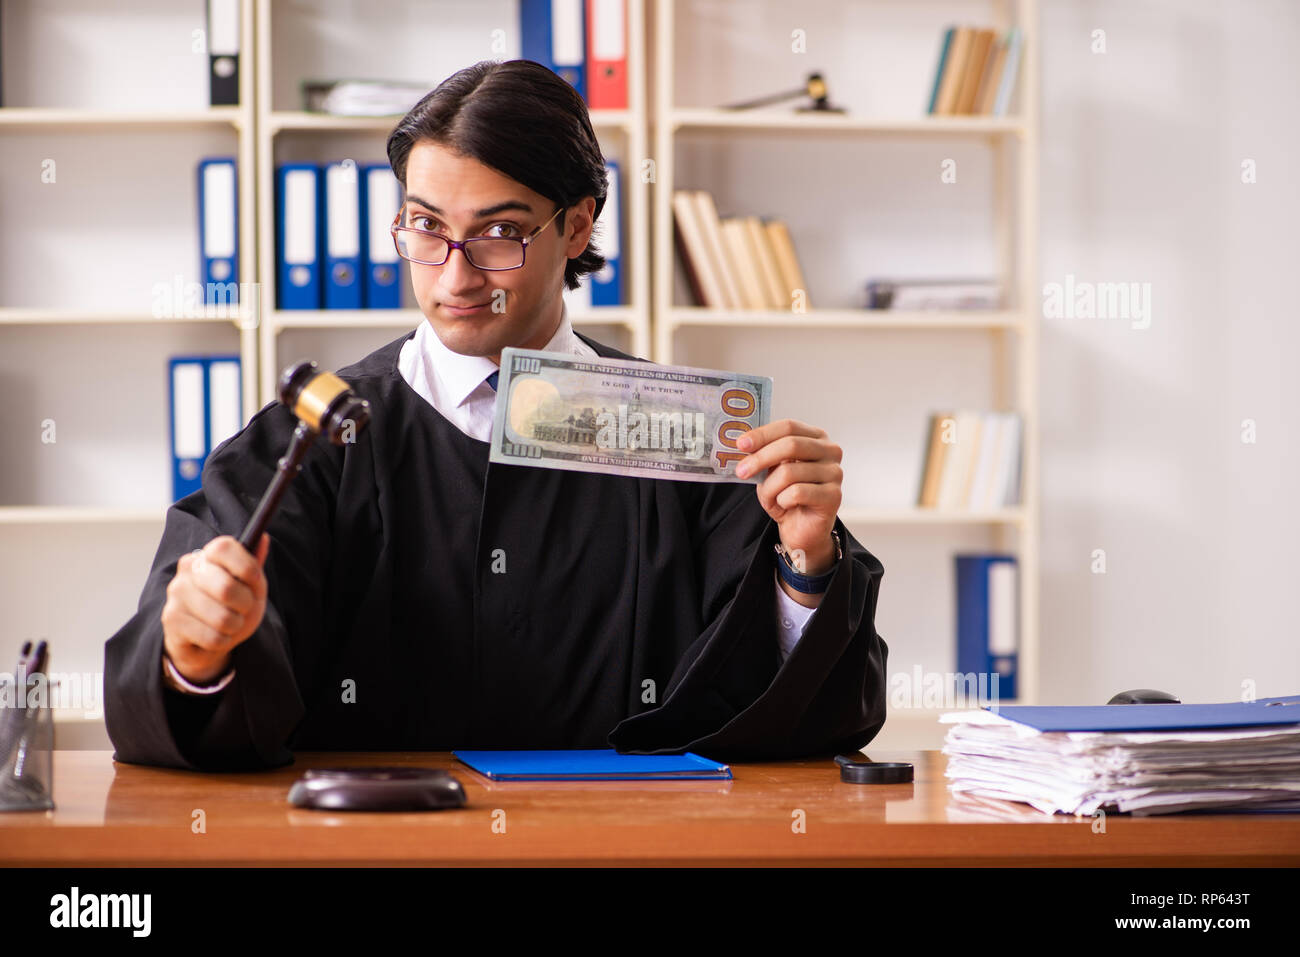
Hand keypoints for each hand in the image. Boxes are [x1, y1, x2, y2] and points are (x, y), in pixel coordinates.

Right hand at [161, 534, 269, 684]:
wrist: (204, 640)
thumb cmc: (230, 607)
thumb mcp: (249, 586)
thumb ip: (254, 565)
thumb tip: (264, 537)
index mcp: (207, 555)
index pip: (224, 548)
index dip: (247, 567)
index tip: (254, 581)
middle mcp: (187, 570)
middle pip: (226, 588)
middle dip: (245, 604)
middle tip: (243, 607)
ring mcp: (176, 594)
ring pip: (222, 618)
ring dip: (235, 626)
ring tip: (229, 624)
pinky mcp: (170, 621)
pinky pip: (213, 637)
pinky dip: (222, 641)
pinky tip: (214, 636)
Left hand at [734, 419, 842, 574]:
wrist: (802, 528)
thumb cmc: (787, 495)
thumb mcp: (772, 471)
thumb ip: (765, 455)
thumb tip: (744, 445)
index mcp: (816, 437)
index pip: (789, 427)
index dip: (763, 434)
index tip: (741, 444)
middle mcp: (830, 451)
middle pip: (791, 445)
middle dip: (761, 458)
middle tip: (742, 471)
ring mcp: (835, 472)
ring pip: (790, 472)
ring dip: (770, 488)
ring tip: (771, 497)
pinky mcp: (834, 495)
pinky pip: (797, 493)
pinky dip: (783, 500)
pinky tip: (787, 505)